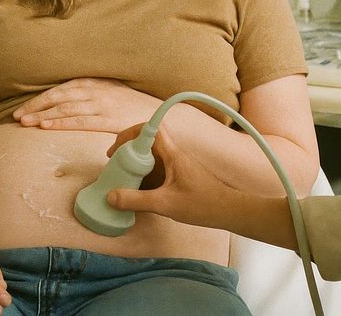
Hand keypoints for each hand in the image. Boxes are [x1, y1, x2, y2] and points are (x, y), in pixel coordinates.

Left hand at [12, 78, 161, 132]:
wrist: (160, 113)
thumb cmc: (133, 105)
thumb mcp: (111, 92)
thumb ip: (91, 94)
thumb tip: (68, 105)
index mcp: (94, 82)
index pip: (61, 89)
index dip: (40, 98)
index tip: (23, 108)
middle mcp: (95, 90)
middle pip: (58, 97)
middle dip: (36, 106)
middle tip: (16, 116)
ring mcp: (101, 104)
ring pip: (65, 108)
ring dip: (42, 115)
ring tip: (24, 122)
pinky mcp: (108, 119)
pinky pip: (79, 121)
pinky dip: (60, 123)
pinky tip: (45, 127)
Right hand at [106, 126, 298, 249]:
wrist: (229, 211)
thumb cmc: (202, 204)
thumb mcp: (166, 204)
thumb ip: (138, 200)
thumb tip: (111, 196)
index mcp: (173, 154)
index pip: (151, 130)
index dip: (131, 133)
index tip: (117, 148)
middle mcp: (175, 155)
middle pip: (148, 141)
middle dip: (129, 148)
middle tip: (114, 161)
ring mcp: (178, 165)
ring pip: (152, 155)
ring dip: (136, 161)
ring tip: (122, 175)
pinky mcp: (180, 175)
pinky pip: (158, 167)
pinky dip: (145, 173)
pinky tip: (138, 188)